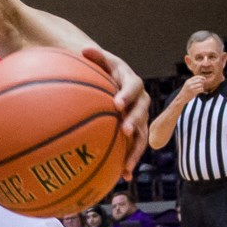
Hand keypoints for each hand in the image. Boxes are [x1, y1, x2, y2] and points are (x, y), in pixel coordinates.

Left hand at [84, 48, 149, 178]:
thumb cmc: (105, 70)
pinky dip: (130, 161)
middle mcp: (141, 101)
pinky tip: (123, 177)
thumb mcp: (102, 62)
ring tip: (127, 165)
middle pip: (141, 112)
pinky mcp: (136, 132)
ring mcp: (141, 118)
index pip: (133, 87)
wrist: (114, 82)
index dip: (127, 95)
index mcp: (133, 83)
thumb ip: (96, 57)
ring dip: (135, 150)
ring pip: (142, 135)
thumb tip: (85, 50)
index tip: (116, 103)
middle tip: (124, 130)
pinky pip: (135, 147)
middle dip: (134, 122)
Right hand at [176, 74, 207, 102]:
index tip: (204, 78)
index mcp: (188, 81)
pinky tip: (200, 91)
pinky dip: (202, 90)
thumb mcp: (187, 84)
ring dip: (202, 87)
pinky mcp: (193, 92)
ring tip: (200, 89)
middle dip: (202, 82)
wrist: (181, 98)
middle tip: (202, 85)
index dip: (201, 77)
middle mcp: (189, 83)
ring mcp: (191, 87)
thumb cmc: (186, 91)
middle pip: (199, 80)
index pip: (196, 77)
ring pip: (201, 85)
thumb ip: (192, 81)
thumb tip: (201, 79)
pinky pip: (201, 89)